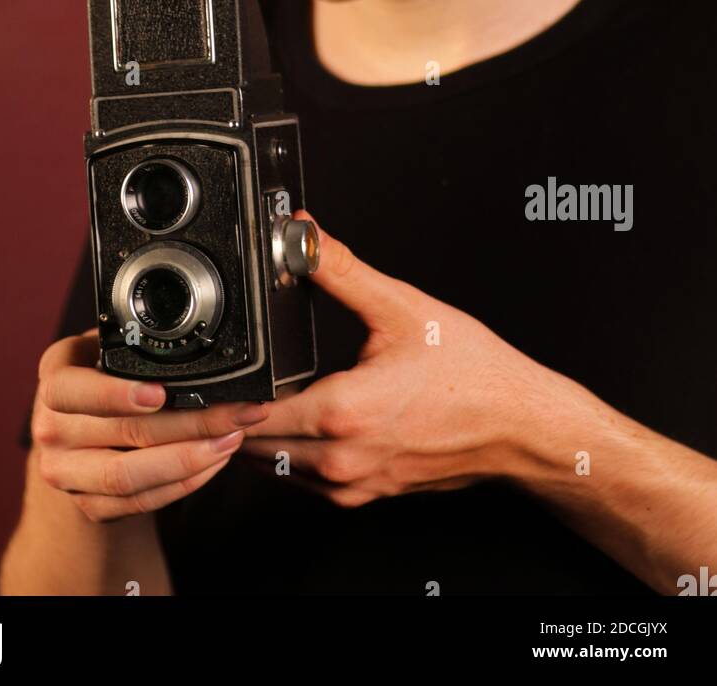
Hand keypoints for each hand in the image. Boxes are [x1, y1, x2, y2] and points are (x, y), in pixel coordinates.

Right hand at [32, 328, 268, 521]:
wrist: (75, 436)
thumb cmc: (101, 376)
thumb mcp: (105, 347)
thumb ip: (132, 341)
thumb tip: (190, 329)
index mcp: (55, 376)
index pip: (69, 389)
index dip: (114, 394)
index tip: (160, 393)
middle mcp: (50, 427)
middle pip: (122, 433)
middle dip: (191, 422)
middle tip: (237, 412)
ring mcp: (66, 471)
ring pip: (130, 476)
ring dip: (192, 458)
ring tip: (232, 438)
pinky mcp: (89, 505)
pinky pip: (140, 502)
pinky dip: (184, 483)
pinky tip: (213, 462)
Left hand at [240, 212, 544, 504]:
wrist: (519, 426)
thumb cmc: (473, 374)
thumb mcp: (401, 307)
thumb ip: (339, 269)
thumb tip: (301, 235)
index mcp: (340, 413)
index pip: (245, 417)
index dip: (217, 396)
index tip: (209, 373)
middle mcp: (339, 459)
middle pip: (248, 447)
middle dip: (226, 417)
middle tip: (215, 382)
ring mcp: (351, 484)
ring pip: (273, 469)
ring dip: (253, 439)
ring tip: (247, 397)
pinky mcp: (365, 493)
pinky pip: (303, 480)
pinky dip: (286, 454)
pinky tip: (291, 421)